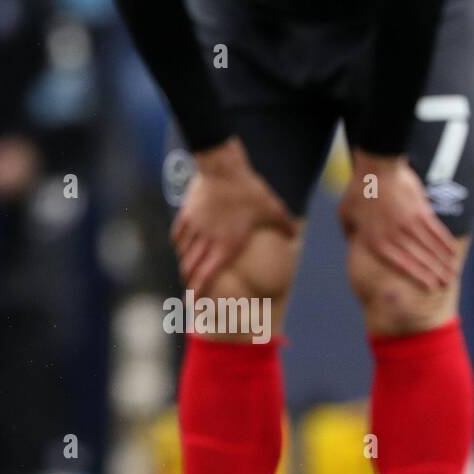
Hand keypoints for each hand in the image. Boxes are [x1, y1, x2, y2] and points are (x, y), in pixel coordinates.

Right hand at [172, 138, 298, 293]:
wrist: (222, 168)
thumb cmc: (249, 190)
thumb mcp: (272, 208)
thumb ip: (284, 225)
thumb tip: (296, 235)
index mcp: (226, 245)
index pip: (207, 276)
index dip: (198, 293)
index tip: (192, 304)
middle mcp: (206, 241)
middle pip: (191, 268)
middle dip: (189, 282)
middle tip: (189, 290)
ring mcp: (194, 227)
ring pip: (183, 253)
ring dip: (184, 263)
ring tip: (186, 269)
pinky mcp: (186, 213)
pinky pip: (177, 234)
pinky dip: (177, 243)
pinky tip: (179, 245)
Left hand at [338, 150, 456, 290]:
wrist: (376, 169)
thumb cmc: (357, 191)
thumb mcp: (344, 215)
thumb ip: (351, 235)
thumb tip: (352, 248)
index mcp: (375, 241)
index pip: (402, 265)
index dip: (419, 277)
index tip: (430, 287)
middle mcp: (394, 236)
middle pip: (420, 260)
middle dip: (435, 274)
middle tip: (446, 284)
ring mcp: (409, 224)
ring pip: (432, 248)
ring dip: (444, 262)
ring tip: (452, 272)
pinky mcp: (421, 211)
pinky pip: (437, 232)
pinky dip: (446, 243)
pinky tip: (452, 251)